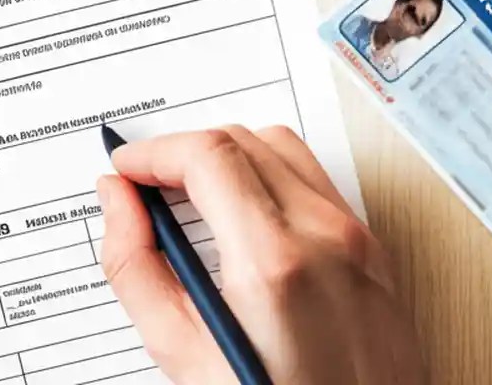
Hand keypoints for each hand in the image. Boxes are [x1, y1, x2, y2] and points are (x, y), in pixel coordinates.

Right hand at [97, 126, 424, 384]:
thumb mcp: (181, 352)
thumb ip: (135, 265)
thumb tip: (117, 200)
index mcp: (273, 261)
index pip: (207, 155)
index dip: (154, 151)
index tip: (128, 168)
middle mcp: (325, 236)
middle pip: (243, 140)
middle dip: (185, 152)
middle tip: (149, 187)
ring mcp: (358, 240)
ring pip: (284, 148)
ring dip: (230, 158)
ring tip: (194, 201)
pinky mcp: (375, 251)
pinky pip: (316, 183)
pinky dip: (271, 179)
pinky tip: (245, 220)